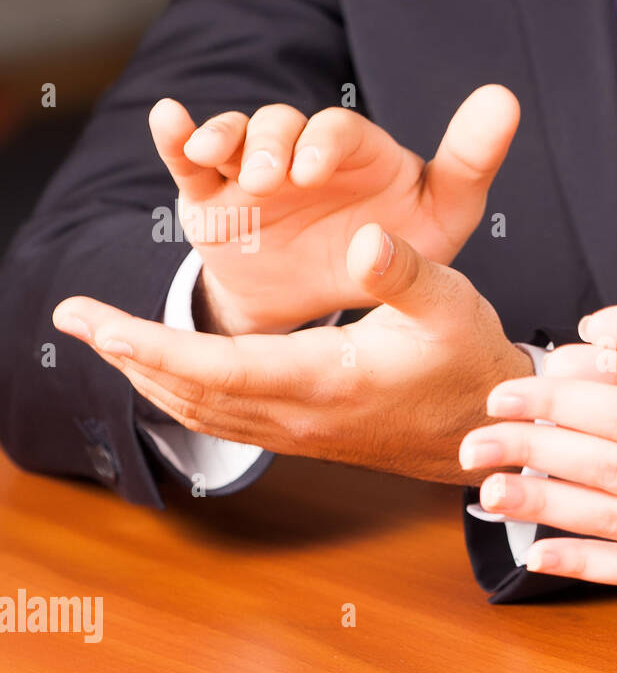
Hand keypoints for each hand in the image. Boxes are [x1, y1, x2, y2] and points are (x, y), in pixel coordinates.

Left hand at [53, 225, 533, 483]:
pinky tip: (169, 371)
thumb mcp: (452, 304)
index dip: (150, 345)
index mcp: (328, 380)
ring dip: (147, 376)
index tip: (95, 321)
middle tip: (74, 318)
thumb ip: (404, 272)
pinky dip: (182, 393)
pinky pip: (224, 421)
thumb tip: (363, 237)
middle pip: (191, 394)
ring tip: (107, 340)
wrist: (486, 432)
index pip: (217, 368)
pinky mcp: (305, 435)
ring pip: (201, 413)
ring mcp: (300, 433)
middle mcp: (302, 416)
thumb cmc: (470, 362)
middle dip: (126, 356)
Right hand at [147, 84, 518, 334]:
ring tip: (223, 163)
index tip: (316, 170)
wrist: (335, 307)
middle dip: (274, 145)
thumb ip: (469, 161)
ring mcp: (254, 171)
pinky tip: (169, 119)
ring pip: (235, 136)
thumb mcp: (441, 217)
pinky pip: (186, 160)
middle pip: (281, 125)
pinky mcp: (214, 198)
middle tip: (273, 179)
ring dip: (226, 141)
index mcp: (356, 154)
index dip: (325, 143)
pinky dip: (175, 135)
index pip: (338, 131)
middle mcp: (302, 152)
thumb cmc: (397, 250)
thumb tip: (506, 97)